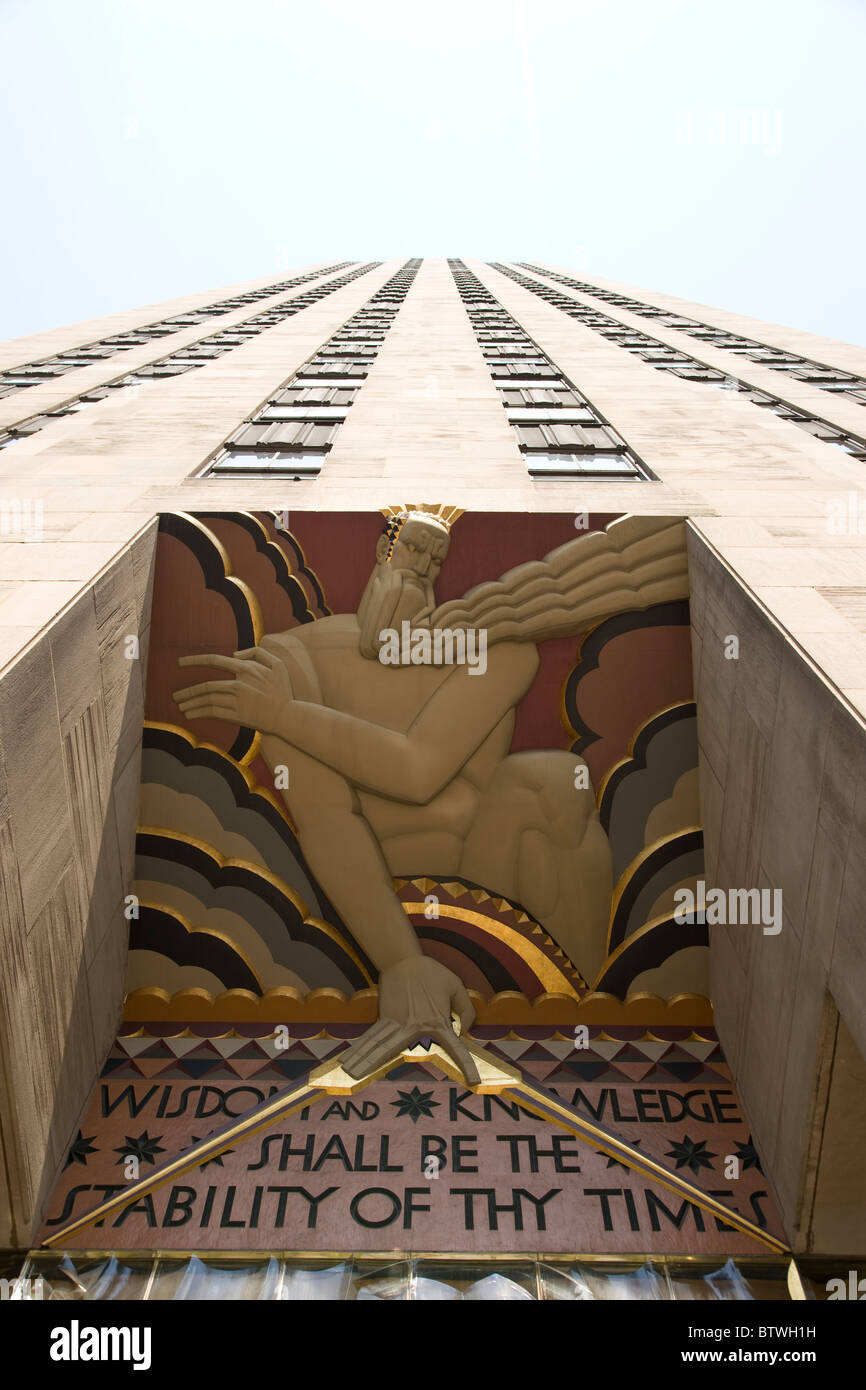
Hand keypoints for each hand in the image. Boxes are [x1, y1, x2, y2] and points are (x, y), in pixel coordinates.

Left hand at [173, 648, 292, 735]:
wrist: (289, 716)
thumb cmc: (283, 690)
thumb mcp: (277, 664)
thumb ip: (257, 652)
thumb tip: (234, 654)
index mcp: (246, 669)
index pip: (215, 660)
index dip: (194, 660)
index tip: (180, 662)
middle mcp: (239, 684)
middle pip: (206, 686)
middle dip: (187, 691)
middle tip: (175, 696)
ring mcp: (237, 701)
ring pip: (207, 700)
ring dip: (190, 703)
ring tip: (180, 706)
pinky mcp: (238, 716)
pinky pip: (213, 713)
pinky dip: (199, 713)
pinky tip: (190, 714)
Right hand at [340, 956, 478, 1085]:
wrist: (402, 959)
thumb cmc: (431, 972)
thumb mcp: (457, 986)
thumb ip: (466, 1011)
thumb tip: (461, 1032)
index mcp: (438, 1023)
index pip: (456, 1050)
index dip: (467, 1067)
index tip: (474, 1081)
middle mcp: (418, 1030)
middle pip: (418, 1057)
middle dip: (425, 1062)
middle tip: (419, 1064)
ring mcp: (399, 1027)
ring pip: (386, 1051)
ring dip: (371, 1063)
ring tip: (353, 1073)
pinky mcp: (385, 1020)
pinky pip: (376, 1040)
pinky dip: (364, 1051)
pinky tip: (351, 1061)